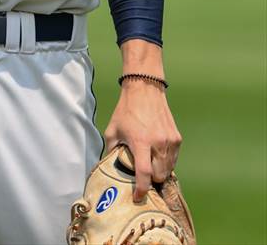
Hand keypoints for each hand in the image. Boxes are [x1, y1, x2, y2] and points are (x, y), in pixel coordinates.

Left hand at [104, 80, 181, 202]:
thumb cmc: (126, 110)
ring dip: (160, 172)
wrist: (144, 89)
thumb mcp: (112, 129)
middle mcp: (158, 142)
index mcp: (140, 141)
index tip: (138, 196)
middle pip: (159, 176)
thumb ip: (111, 150)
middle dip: (151, 180)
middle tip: (143, 177)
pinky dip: (166, 162)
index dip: (142, 189)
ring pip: (169, 169)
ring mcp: (170, 140)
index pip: (144, 173)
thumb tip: (108, 167)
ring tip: (150, 166)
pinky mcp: (177, 138)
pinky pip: (174, 159)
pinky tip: (157, 156)